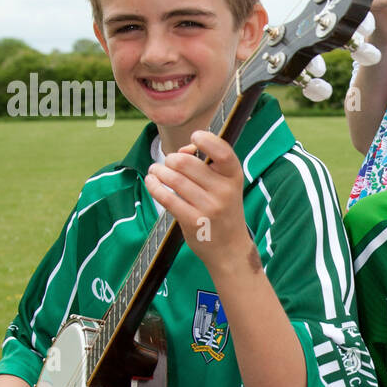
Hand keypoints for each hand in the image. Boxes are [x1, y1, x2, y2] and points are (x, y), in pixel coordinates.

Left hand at [146, 132, 254, 276]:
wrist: (230, 248)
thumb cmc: (223, 210)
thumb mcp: (226, 186)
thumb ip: (208, 166)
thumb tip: (183, 149)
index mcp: (234, 177)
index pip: (223, 152)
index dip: (206, 140)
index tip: (193, 137)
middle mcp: (224, 191)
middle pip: (187, 163)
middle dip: (171, 159)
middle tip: (166, 163)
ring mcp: (209, 207)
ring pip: (174, 179)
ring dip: (158, 171)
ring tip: (154, 171)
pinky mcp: (193, 221)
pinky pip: (166, 197)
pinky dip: (154, 186)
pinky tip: (151, 182)